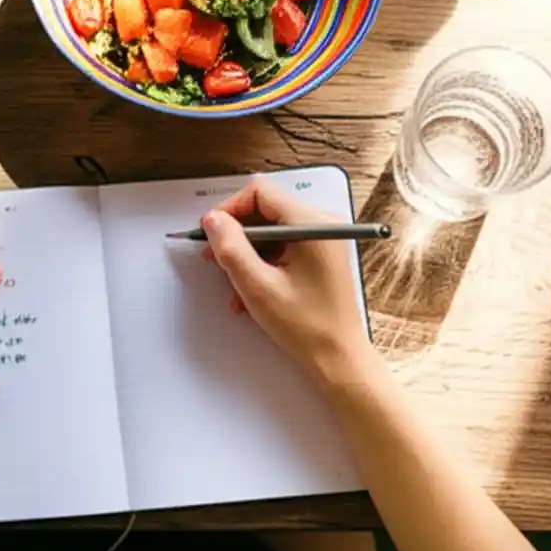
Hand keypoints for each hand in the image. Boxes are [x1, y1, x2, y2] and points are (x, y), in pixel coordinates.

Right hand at [200, 180, 370, 379]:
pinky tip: (250, 292)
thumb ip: (231, 248)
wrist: (337, 357)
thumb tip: (213, 220)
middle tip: (215, 258)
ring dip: (246, 256)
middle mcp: (321, 225)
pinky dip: (261, 265)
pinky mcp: (318, 256)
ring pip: (269, 232)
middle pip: (264, 212)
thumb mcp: (257, 286)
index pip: (260, 193)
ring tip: (233, 284)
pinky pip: (280, 248)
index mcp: (312, 225)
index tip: (212, 232)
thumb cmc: (307, 326)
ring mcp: (321, 241)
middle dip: (236, 236)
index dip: (230, 210)